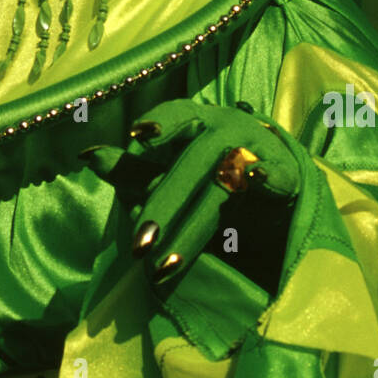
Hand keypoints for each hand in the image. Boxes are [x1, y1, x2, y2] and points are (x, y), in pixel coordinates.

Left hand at [80, 99, 301, 289]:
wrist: (279, 186)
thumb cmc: (213, 174)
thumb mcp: (172, 171)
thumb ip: (133, 169)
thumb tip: (88, 156)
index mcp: (198, 120)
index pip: (178, 113)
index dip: (161, 122)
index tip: (139, 136)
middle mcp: (229, 127)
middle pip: (194, 158)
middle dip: (164, 203)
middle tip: (138, 246)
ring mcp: (260, 147)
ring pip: (224, 181)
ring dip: (195, 224)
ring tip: (166, 265)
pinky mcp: (288, 173)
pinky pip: (274, 176)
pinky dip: (263, 179)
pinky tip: (253, 185)